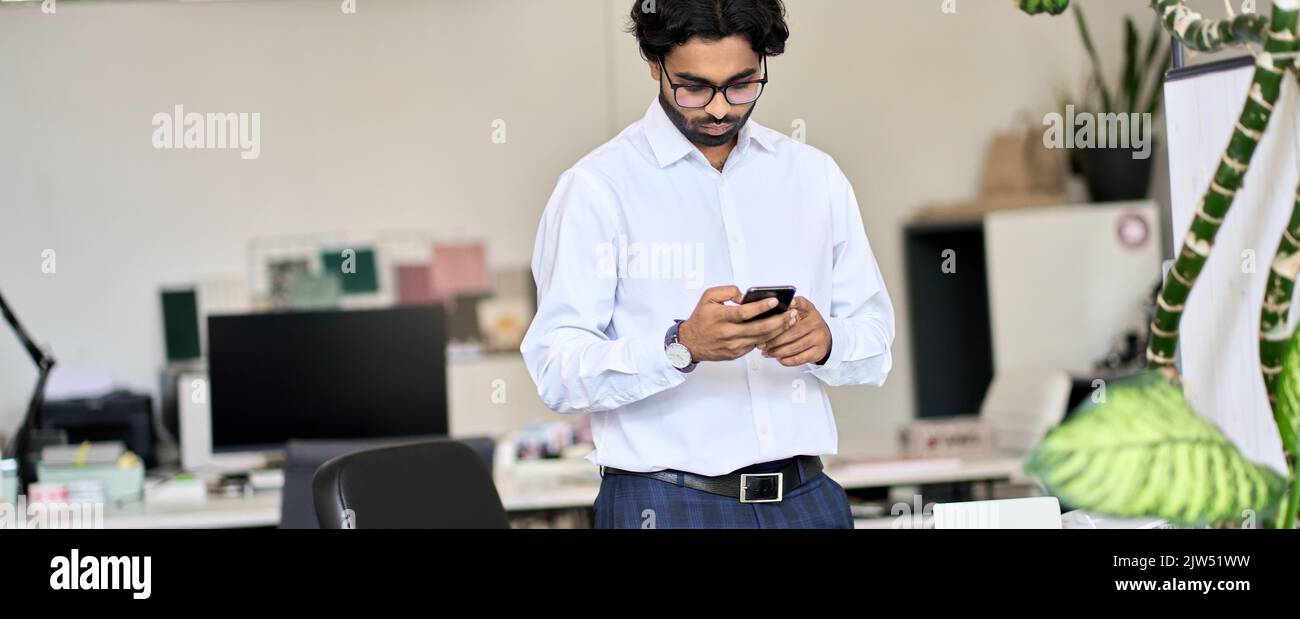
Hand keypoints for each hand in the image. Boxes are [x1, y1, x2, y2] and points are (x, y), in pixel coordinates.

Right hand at [678, 286, 797, 361]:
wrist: (690, 343)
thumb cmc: (701, 318)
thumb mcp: (708, 297)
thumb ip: (727, 291)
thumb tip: (745, 296)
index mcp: (720, 317)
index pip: (744, 312)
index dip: (761, 307)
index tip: (774, 301)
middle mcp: (727, 333)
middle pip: (759, 328)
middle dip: (778, 321)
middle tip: (791, 313)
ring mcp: (733, 345)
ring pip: (761, 339)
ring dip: (778, 330)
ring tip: (790, 321)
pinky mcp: (736, 354)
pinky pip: (756, 345)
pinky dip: (768, 338)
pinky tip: (778, 330)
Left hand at [760, 296, 831, 366]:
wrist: (823, 338)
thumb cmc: (805, 325)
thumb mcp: (799, 313)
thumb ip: (785, 313)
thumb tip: (764, 317)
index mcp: (808, 310)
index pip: (802, 303)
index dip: (794, 303)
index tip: (787, 302)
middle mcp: (815, 322)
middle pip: (793, 331)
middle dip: (774, 340)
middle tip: (762, 344)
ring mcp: (819, 337)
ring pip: (795, 347)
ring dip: (778, 351)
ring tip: (767, 352)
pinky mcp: (819, 351)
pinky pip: (800, 358)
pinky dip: (787, 360)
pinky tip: (779, 358)